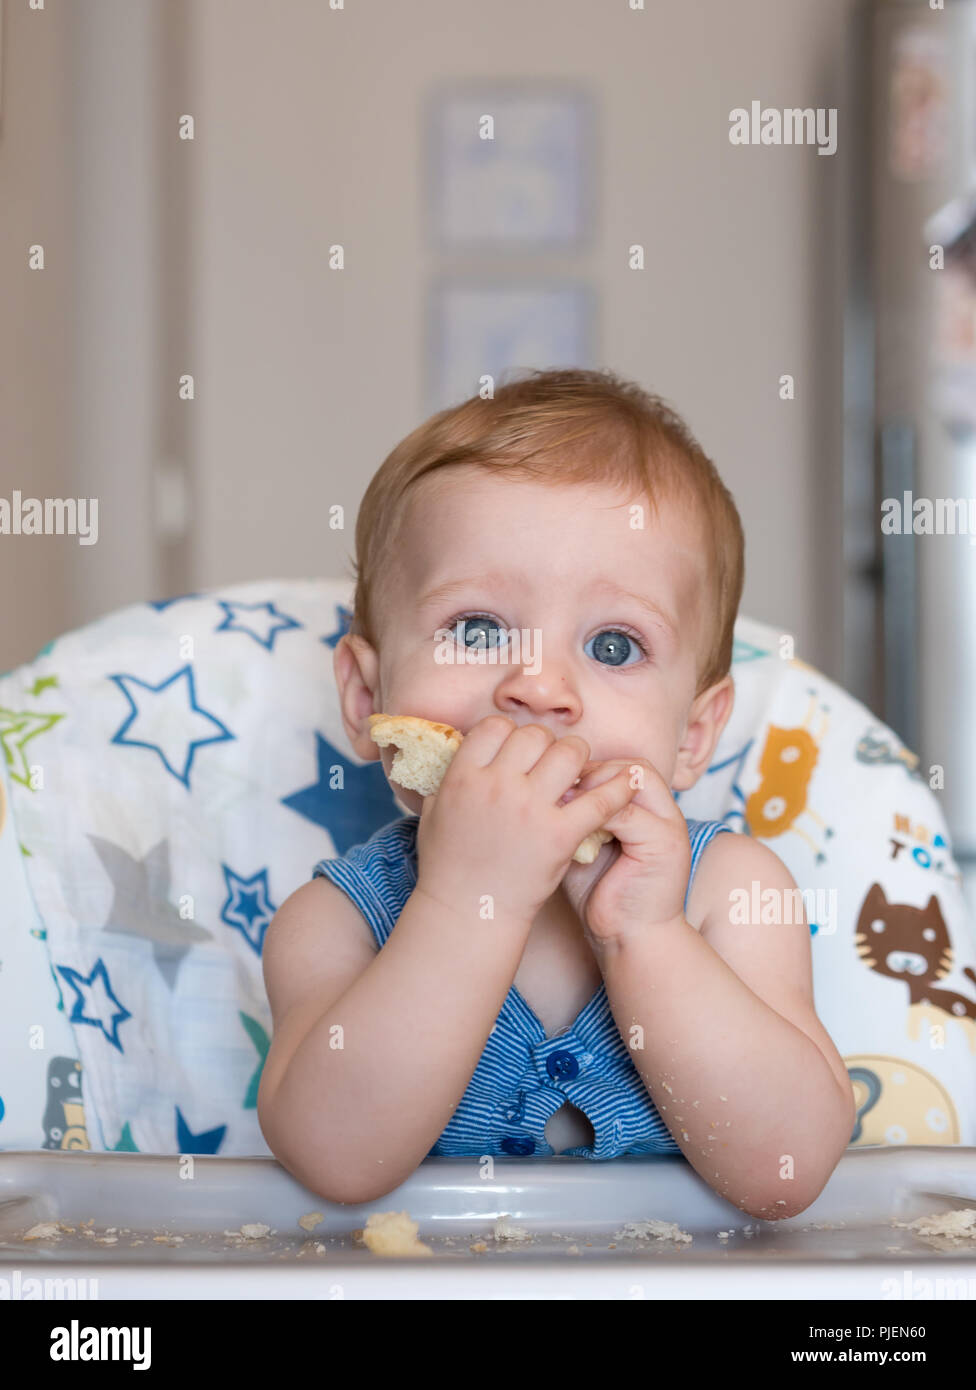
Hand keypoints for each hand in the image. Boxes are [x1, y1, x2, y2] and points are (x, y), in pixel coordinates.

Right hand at [415, 715, 640, 925]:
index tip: (517, 750)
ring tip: (578, 774)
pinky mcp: (559, 835)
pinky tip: (627, 785)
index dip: (510, 734)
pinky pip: (598, 799)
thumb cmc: (447, 866)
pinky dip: (617, 790)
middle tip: (550, 763)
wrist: (468, 913)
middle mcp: (496, 786)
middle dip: (546, 745)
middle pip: (535, 735)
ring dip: (576, 759)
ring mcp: (529, 809)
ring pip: (569, 752)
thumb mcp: (434, 814)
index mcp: (462, 776)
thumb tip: (455, 747)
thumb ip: (448, 779)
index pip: (496, 726)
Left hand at [559, 758, 690, 946]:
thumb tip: (535, 785)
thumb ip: (572, 814)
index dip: (589, 766)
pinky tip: (569, 825)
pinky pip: (628, 814)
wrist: (629, 940)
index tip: (554, 779)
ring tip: (562, 803)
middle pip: (632, 766)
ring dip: (594, 788)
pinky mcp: (666, 845)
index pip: (623, 766)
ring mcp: (670, 827)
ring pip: (633, 780)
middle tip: (556, 787)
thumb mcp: (582, 845)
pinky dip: (597, 814)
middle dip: (592, 771)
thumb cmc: (600, 895)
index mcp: (649, 809)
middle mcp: (665, 812)